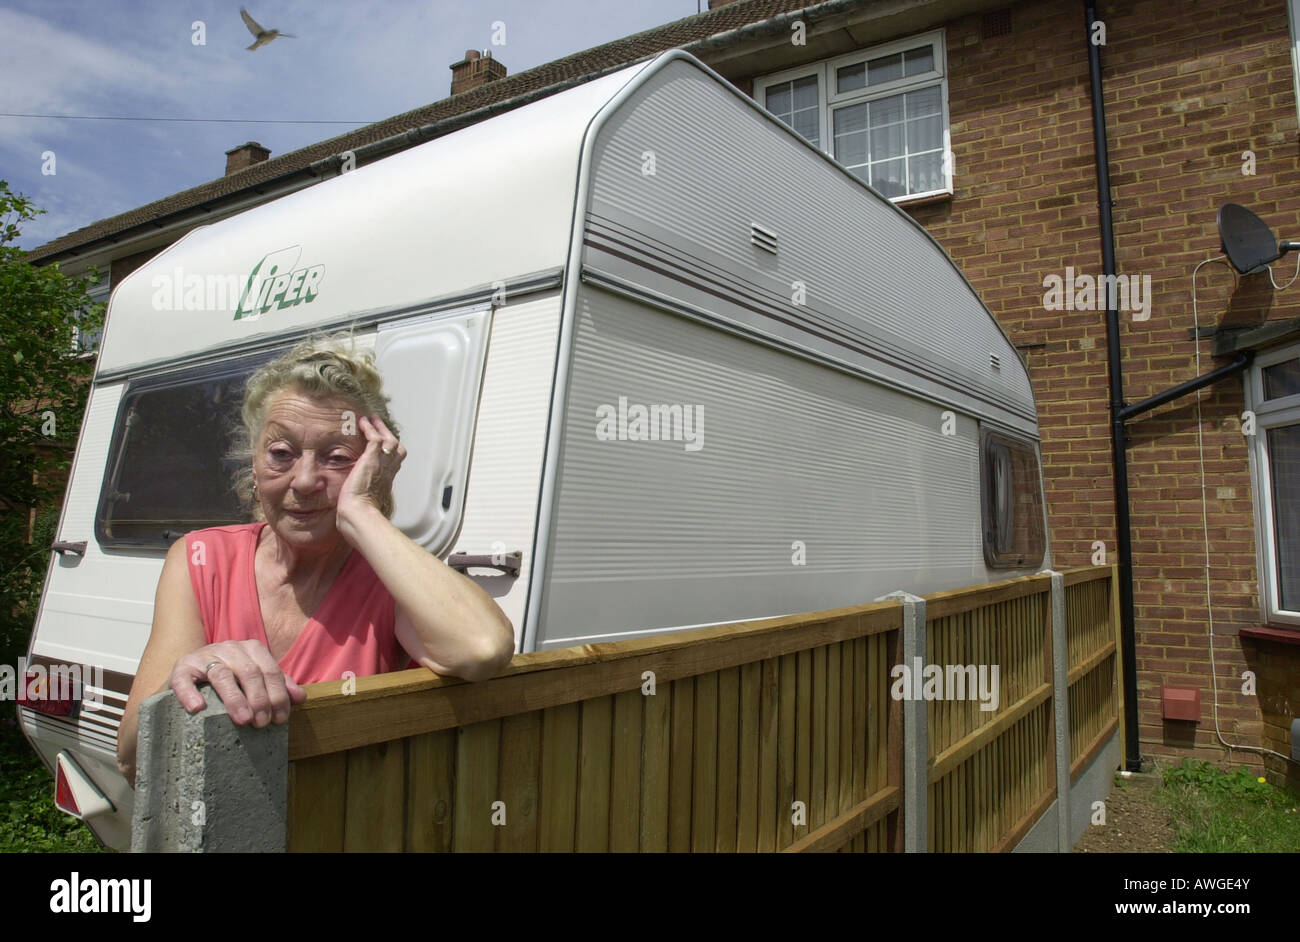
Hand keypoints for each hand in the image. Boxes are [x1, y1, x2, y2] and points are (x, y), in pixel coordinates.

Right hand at [170, 640, 305, 726]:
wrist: (190, 679)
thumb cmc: (230, 683)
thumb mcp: (255, 681)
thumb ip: (278, 686)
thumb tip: (301, 698)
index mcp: (251, 649)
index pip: (270, 670)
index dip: (278, 694)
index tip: (280, 719)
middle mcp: (229, 648)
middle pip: (249, 672)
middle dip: (259, 699)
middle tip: (262, 724)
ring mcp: (204, 657)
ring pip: (222, 674)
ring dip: (234, 698)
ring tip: (243, 720)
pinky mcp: (181, 668)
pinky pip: (184, 679)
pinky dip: (190, 693)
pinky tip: (197, 708)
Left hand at [336, 414, 405, 530]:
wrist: (359, 513)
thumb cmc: (358, 515)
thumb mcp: (363, 503)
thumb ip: (360, 497)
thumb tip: (349, 502)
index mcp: (386, 481)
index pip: (393, 461)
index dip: (389, 452)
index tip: (381, 445)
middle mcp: (388, 471)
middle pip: (396, 448)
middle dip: (388, 435)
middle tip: (379, 425)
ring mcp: (382, 464)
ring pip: (389, 440)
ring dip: (380, 428)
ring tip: (371, 418)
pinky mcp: (372, 459)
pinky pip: (375, 437)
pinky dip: (370, 428)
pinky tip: (363, 422)